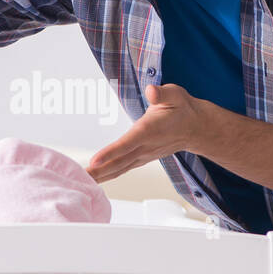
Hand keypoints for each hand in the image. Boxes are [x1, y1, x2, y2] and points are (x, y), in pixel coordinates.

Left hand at [87, 83, 207, 182]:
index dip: (110, 152)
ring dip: (100, 176)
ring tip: (81, 182)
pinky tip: (95, 180)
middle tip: (77, 177)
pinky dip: (107, 176)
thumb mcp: (175, 95)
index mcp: (149, 131)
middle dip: (97, 171)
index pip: (127, 143)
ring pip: (118, 168)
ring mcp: (143, 156)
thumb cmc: (182, 109)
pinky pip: (121, 169)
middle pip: (118, 162)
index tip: (94, 161)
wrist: (195, 128)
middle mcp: (145, 147)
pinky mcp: (141, 159)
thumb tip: (151, 91)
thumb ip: (162, 94)